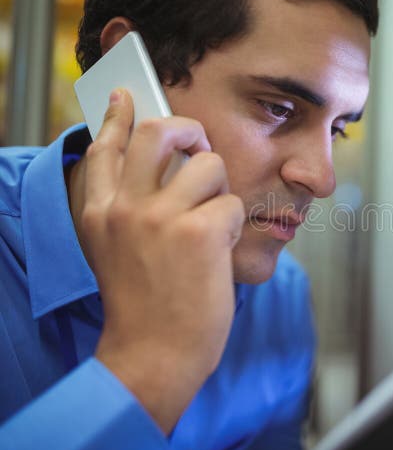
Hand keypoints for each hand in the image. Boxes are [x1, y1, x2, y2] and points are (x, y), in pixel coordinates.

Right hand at [76, 89, 244, 433]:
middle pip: (156, 131)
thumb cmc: (147, 306)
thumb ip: (130, 208)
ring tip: (213, 227)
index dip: (116, 117)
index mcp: (100, 213)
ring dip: (221, 192)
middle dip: (188, 128)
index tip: (125, 96)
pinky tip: (219, 255)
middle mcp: (124, 208)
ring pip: (208, 164)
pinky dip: (235, 226)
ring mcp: (159, 217)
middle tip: (201, 144)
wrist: (154, 354)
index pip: (104, 148)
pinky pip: (234, 203)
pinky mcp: (199, 230)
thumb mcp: (119, 251)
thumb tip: (165, 167)